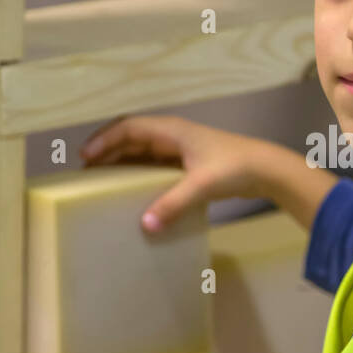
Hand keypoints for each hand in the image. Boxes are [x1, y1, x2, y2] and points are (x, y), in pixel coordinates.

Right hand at [79, 114, 263, 231]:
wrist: (267, 171)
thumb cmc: (234, 168)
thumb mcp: (201, 185)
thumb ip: (173, 204)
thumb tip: (145, 225)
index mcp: (172, 131)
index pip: (129, 128)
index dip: (105, 140)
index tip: (86, 156)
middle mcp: (173, 136)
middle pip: (133, 138)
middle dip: (108, 151)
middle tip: (86, 171)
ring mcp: (182, 150)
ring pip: (144, 153)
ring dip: (123, 163)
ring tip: (103, 181)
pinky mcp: (190, 166)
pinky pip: (156, 166)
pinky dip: (141, 175)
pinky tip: (134, 192)